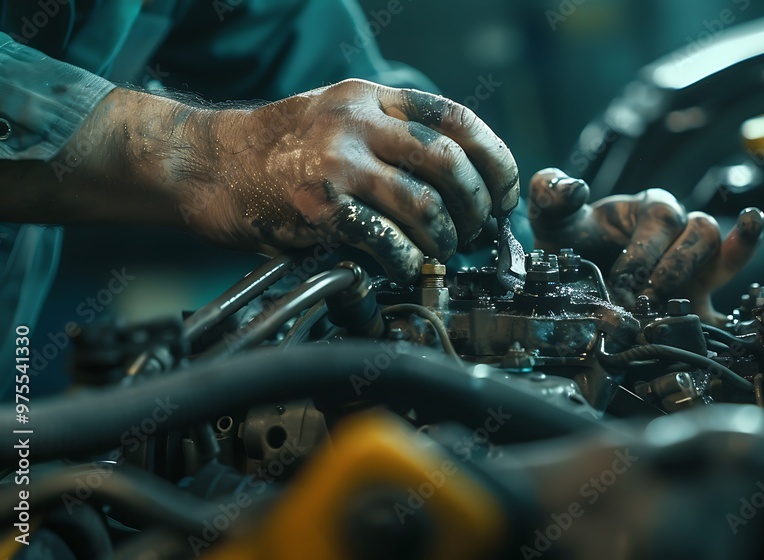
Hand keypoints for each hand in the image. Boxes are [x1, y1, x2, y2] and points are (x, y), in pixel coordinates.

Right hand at [181, 79, 519, 281]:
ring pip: (426, 205)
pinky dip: (408, 260)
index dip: (495, 161)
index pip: (457, 120)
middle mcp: (357, 121)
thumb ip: (397, 138)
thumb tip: (467, 185)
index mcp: (371, 96)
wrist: (209, 166)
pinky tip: (406, 265)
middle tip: (475, 233)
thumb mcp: (341, 119)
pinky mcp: (318, 205)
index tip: (504, 195)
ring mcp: (337, 161)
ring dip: (446, 240)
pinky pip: (388, 239)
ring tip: (441, 252)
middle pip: (450, 164)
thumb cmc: (281, 152)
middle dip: (476, 208)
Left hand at [528, 168, 763, 324]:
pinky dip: (732, 293)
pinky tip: (728, 300)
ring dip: (696, 282)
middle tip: (642, 300)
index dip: (645, 251)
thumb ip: (551, 194)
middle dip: (672, 269)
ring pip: (723, 255)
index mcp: (650, 208)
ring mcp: (696, 262)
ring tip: (666, 307)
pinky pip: (729, 283)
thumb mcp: (553, 220)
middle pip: (701, 233)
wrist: (576, 281)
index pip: (662, 218)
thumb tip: (573, 187)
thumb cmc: (572, 244)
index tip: (620, 281)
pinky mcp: (702, 292)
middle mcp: (680, 229)